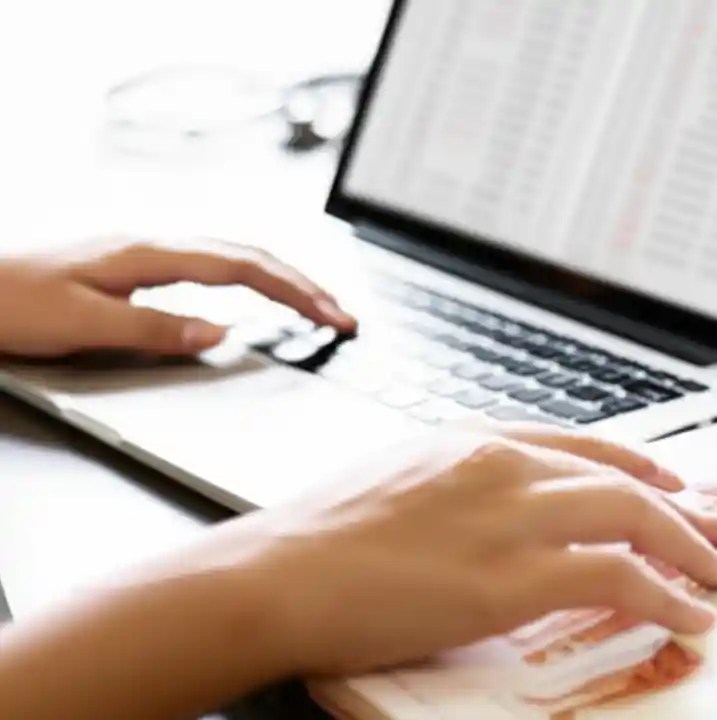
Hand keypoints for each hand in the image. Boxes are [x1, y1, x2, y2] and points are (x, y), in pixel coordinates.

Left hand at [0, 237, 356, 356]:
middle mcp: (155, 246)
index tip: (333, 317)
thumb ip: (155, 329)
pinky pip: (215, 267)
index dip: (297, 292)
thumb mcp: (83, 323)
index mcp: (150, 254)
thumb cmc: (12, 302)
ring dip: (284, 280)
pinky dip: (254, 280)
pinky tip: (260, 297)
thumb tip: (221, 335)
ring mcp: (149, 253)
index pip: (244, 268)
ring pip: (236, 257)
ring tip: (318, 306)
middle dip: (306, 285)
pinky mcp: (140, 267)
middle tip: (345, 316)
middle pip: (252, 256)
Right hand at [234, 425, 716, 675]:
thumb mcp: (390, 485)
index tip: (671, 480)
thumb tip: (479, 517)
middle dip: (683, 506)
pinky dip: (665, 593)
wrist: (272, 575)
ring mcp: (511, 516)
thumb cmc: (313, 541)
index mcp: (470, 440)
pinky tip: (688, 613)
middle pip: (621, 477)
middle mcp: (502, 465)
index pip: (578, 445)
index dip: (637, 464)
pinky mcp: (511, 577)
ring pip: (633, 515)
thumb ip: (449, 488)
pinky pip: (617, 576)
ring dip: (689, 545)